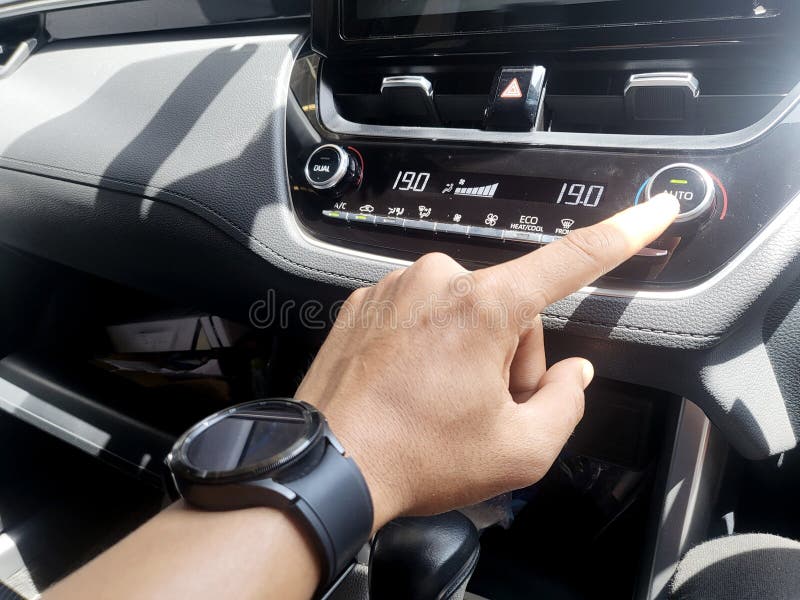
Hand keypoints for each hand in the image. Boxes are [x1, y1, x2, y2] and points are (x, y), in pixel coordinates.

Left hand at [296, 194, 678, 531]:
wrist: (325, 465)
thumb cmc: (416, 457)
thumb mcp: (517, 450)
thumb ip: (566, 404)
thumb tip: (574, 375)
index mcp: (484, 306)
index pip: (572, 260)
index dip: (623, 235)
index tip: (654, 208)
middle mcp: (438, 280)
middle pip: (512, 311)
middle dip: (511, 359)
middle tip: (484, 410)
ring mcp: (396, 288)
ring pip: (465, 312)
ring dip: (468, 354)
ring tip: (440, 404)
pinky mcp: (366, 302)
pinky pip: (422, 314)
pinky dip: (429, 347)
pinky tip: (411, 389)